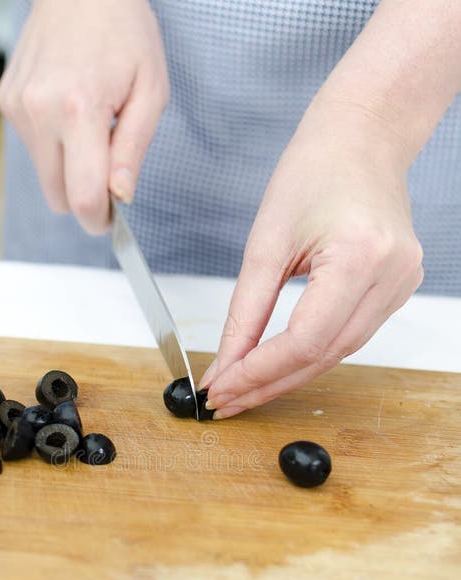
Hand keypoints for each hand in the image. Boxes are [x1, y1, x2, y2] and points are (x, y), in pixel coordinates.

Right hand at [0, 0, 168, 233]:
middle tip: (108, 171)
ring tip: (89, 124)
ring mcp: (19, 107)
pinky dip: (54, 142)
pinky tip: (69, 108)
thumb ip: (133, 149)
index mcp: (79, 111)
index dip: (98, 220)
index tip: (111, 219)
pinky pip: (34, 148)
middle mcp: (40, 112)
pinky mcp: (8, 102)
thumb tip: (121, 195)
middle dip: (84, 196)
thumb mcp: (150, 91)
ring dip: (68, 166)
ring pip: (44, 175)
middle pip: (58, 197)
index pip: (82, 198)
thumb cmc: (123, 33)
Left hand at [202, 100, 423, 417]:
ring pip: (337, 354)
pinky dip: (309, 354)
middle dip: (268, 384)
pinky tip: (277, 364)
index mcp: (360, 256)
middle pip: (323, 356)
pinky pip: (348, 336)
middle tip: (224, 401)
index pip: (305, 341)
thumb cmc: (315, 170)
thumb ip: (245, 311)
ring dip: (287, 376)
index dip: (259, 374)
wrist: (364, 136)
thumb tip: (225, 365)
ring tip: (242, 390)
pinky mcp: (396, 289)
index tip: (220, 390)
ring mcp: (400, 285)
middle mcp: (391, 277)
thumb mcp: (265, 241)